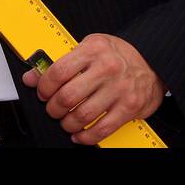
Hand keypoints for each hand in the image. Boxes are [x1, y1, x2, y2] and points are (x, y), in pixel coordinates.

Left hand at [22, 33, 165, 145]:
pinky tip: (79, 134)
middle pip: (68, 96)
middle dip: (53, 108)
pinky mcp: (129, 107)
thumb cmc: (117, 54)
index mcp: (93, 49)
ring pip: (82, 115)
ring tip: (66, 121)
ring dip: (68, 123)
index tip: (42, 92)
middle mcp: (107, 68)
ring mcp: (119, 89)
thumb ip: (60, 61)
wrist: (152, 61)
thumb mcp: (88, 47)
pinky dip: (86, 136)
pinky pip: (102, 128)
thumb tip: (33, 77)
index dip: (44, 87)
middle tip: (53, 109)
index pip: (59, 71)